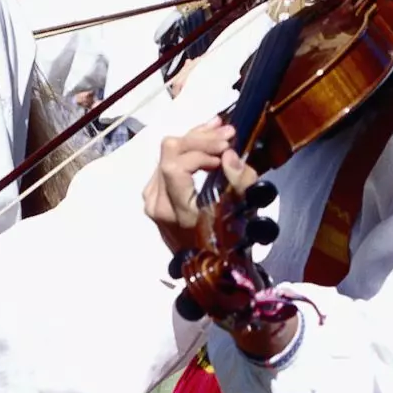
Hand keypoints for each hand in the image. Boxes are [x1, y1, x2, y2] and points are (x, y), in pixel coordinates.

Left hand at [145, 117, 247, 255]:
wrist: (205, 264)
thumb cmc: (227, 240)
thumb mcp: (241, 214)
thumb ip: (239, 182)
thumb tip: (229, 155)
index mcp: (176, 212)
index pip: (175, 166)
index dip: (200, 152)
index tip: (226, 152)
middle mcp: (158, 203)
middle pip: (169, 152)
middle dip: (200, 138)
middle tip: (228, 134)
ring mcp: (151, 197)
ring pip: (166, 152)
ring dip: (194, 138)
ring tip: (220, 129)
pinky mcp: (153, 193)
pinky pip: (166, 161)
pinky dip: (188, 148)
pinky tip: (207, 138)